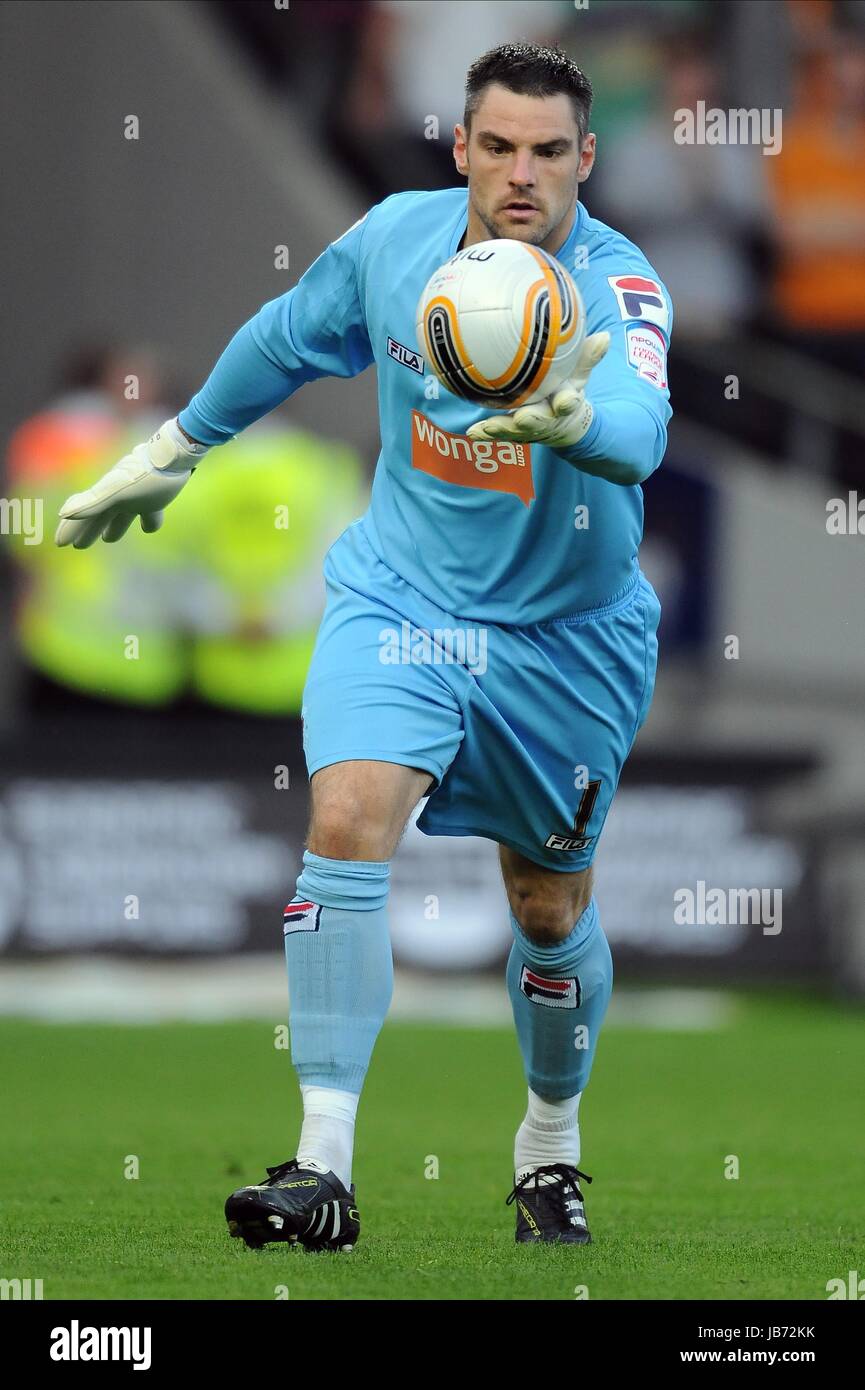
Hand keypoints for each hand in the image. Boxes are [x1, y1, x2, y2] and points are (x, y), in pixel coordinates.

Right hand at [55, 418, 206, 548]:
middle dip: (89, 531)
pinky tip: (147, 527)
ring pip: (121, 516)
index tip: (60, 543)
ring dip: (113, 527)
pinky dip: (147, 522)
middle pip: (100, 517)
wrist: (173, 456)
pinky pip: (149, 513)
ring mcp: (138, 495)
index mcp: (107, 496)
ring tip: (108, 539)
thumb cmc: (144, 475)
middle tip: (80, 546)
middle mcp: (119, 495)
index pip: (83, 516)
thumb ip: (91, 503)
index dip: (71, 529)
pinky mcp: (157, 496)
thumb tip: (63, 513)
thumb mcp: (116, 491)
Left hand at [466, 332, 609, 448]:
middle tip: (523, 417)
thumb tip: (605, 337)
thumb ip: (588, 356)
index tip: (567, 400)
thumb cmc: (568, 389)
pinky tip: (472, 433)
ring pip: (515, 430)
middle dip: (532, 420)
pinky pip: (498, 432)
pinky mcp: (512, 432)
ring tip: (488, 427)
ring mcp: (528, 428)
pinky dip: (485, 433)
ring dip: (503, 429)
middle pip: (540, 421)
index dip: (567, 402)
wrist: (563, 422)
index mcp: (565, 403)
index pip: (569, 402)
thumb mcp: (580, 373)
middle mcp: (546, 418)